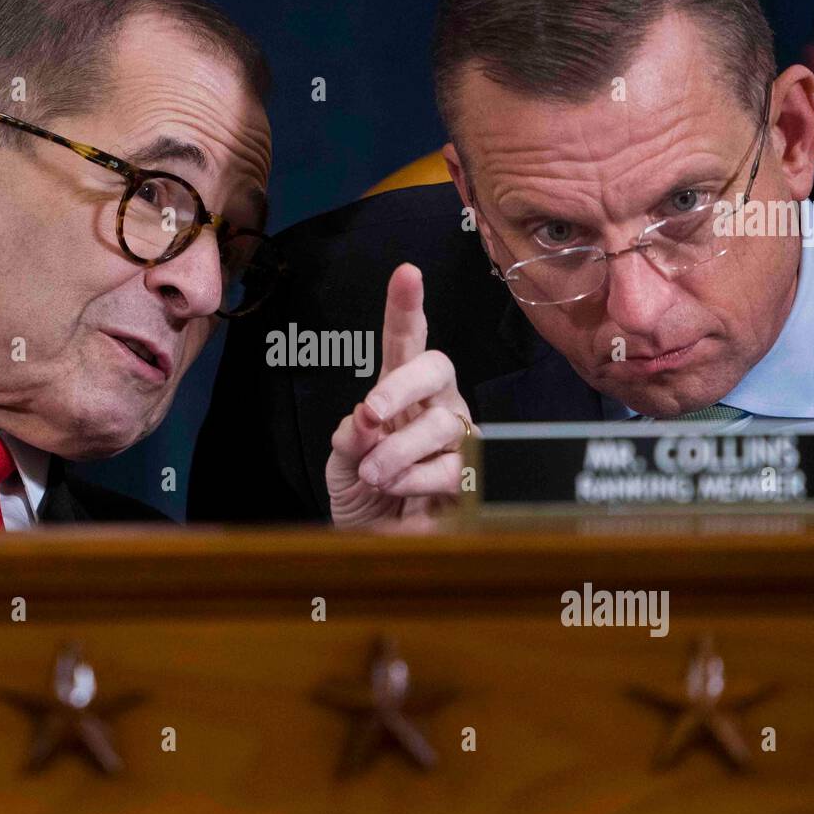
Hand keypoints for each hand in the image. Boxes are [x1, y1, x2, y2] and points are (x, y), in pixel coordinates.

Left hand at [326, 263, 474, 527]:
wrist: (375, 539)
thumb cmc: (362, 491)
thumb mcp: (341, 462)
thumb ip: (348, 439)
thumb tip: (365, 420)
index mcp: (398, 388)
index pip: (406, 340)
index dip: (406, 307)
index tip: (407, 273)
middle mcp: (436, 404)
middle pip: (436, 368)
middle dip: (401, 386)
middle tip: (371, 414)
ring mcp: (458, 438)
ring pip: (441, 424)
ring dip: (400, 450)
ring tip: (373, 473)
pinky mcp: (472, 476)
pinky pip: (451, 469)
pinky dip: (416, 480)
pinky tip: (397, 490)